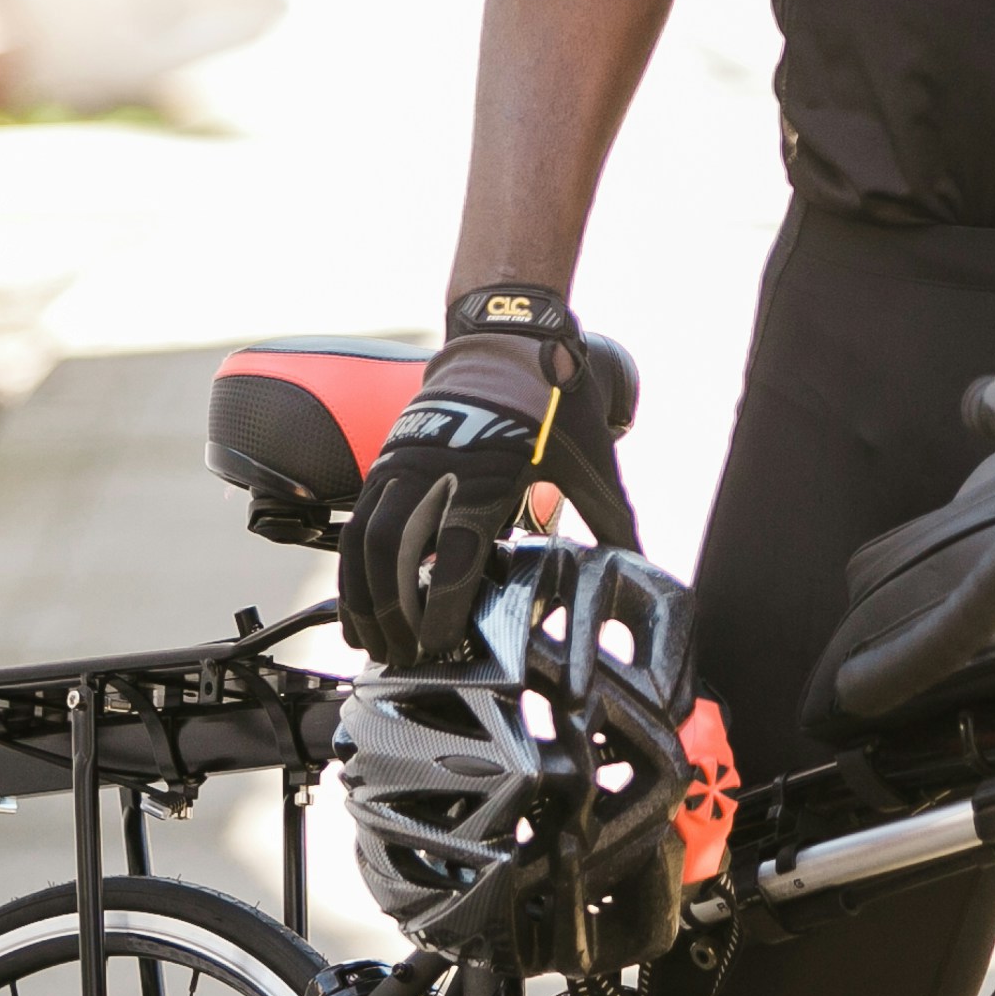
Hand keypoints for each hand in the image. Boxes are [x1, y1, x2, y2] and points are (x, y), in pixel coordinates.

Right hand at [337, 288, 636, 662]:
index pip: (454, 554)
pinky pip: (358, 520)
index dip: (440, 607)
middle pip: (395, 555)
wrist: (510, 335)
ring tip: (371, 644)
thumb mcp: (591, 459)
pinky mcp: (387, 459)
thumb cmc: (554, 400)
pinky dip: (351, 566)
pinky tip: (355, 601)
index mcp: (488, 475)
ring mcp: (404, 463)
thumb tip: (643, 567)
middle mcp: (436, 471)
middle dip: (393, 615)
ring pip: (365, 540)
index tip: (438, 646)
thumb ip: (612, 519)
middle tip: (403, 661)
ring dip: (362, 598)